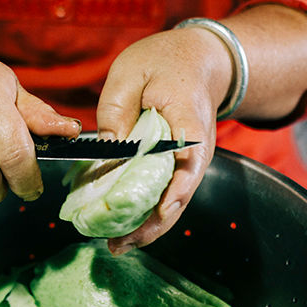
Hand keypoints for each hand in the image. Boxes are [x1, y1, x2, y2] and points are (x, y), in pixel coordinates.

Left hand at [95, 26, 232, 252]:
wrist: (199, 61)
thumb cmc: (163, 62)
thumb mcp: (130, 73)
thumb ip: (116, 110)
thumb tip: (107, 150)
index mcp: (188, 119)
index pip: (189, 159)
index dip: (176, 188)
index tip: (160, 210)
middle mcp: (198, 149)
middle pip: (180, 194)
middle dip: (151, 224)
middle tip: (118, 244)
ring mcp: (192, 162)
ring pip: (174, 202)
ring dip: (147, 227)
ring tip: (116, 245)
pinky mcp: (181, 168)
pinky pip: (167, 196)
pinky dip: (147, 214)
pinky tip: (123, 229)